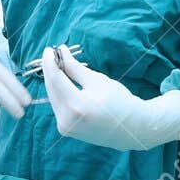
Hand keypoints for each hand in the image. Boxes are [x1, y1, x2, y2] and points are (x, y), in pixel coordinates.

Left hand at [40, 45, 179, 150]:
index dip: (50, 63)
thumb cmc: (119, 101)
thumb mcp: (98, 80)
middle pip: (51, 89)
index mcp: (78, 106)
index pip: (56, 79)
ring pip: (52, 98)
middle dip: (50, 70)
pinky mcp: (65, 129)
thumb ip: (75, 68)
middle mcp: (67, 120)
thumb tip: (61, 53)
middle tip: (50, 54)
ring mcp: (65, 127)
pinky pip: (57, 106)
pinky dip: (58, 93)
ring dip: (53, 81)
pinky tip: (61, 82)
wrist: (131, 128)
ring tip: (56, 66)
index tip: (49, 49)